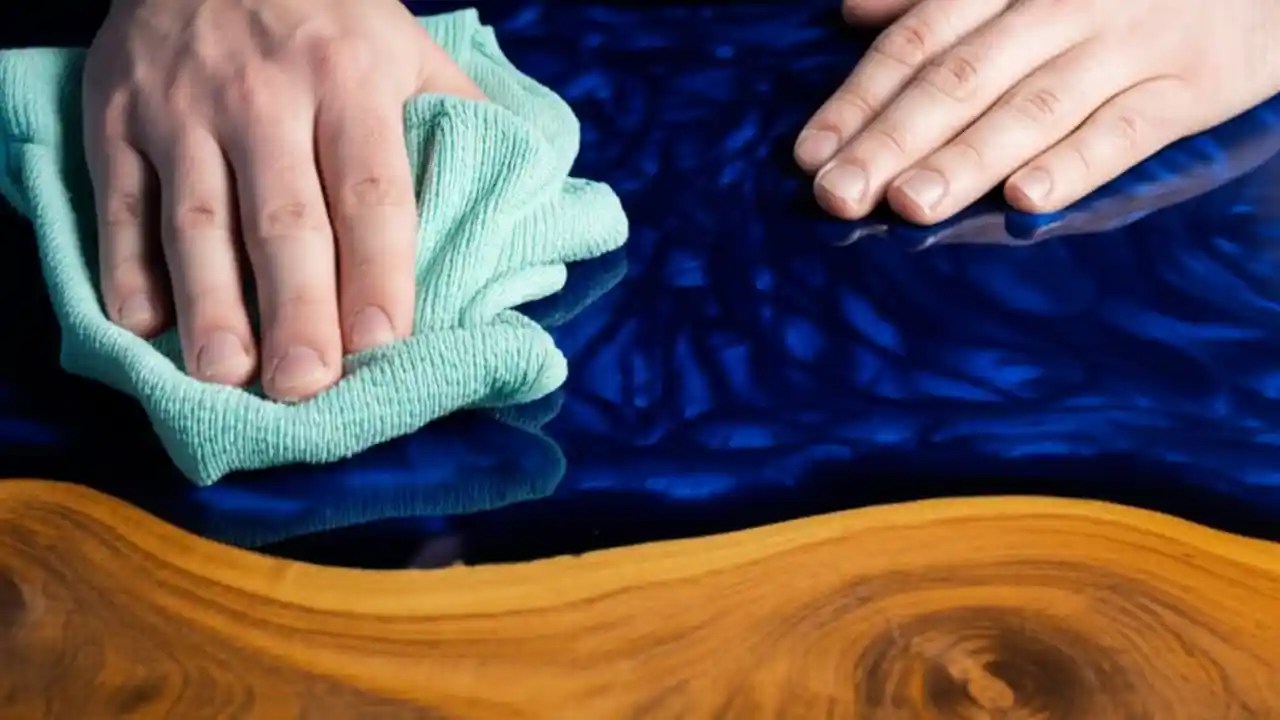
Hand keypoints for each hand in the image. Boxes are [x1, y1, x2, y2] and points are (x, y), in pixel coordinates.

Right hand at [83, 0, 483, 400]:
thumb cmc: (329, 16)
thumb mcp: (409, 47)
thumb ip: (460, 120)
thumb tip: (522, 203)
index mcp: (351, 80)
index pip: (371, 193)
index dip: (380, 274)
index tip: (383, 345)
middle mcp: (264, 96)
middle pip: (284, 221)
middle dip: (297, 310)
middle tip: (305, 387)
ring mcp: (181, 107)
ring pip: (196, 221)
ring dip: (210, 305)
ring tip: (224, 376)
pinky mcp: (115, 115)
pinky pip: (119, 201)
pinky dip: (125, 266)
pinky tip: (142, 329)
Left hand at [796, 0, 1279, 224]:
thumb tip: (855, 12)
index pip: (917, 42)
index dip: (859, 99)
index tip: (810, 154)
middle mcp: (1061, 7)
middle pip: (961, 80)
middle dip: (891, 140)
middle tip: (836, 195)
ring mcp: (1127, 46)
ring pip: (1033, 107)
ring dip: (967, 159)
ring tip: (908, 205)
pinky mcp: (1191, 84)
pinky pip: (1127, 130)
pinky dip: (1077, 163)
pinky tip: (1025, 201)